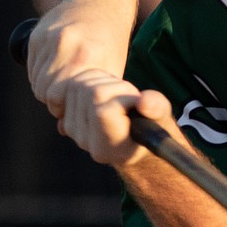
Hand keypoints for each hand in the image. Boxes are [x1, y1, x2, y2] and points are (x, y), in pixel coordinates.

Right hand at [25, 0, 133, 118]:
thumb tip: (64, 129)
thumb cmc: (109, 42)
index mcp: (87, 56)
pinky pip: (30, 65)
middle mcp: (65, 45)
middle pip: (43, 90)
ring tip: (62, 79)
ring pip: (35, 79)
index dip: (62, 106)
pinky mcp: (36, 34)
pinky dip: (39, 72)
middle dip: (52, 98)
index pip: (58, 97)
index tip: (71, 106)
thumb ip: (90, 101)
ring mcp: (48, 37)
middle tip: (66, 95)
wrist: (98, 1)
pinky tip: (55, 66)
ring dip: (45, 85)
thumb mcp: (109, 71)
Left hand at [51, 75, 175, 167]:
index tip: (137, 102)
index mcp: (110, 148)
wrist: (133, 138)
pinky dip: (90, 78)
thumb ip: (156, 109)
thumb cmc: (151, 126)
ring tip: (120, 95)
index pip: (102, 111)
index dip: (123, 97)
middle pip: (92, 93)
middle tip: (130, 97)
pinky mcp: (64, 114)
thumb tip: (144, 101)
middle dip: (116, 86)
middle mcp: (86, 142)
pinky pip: (70, 84)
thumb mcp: (161, 117)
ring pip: (80, 84)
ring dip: (104, 80)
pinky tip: (104, 89)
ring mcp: (71, 129)